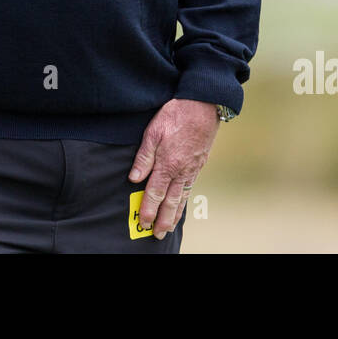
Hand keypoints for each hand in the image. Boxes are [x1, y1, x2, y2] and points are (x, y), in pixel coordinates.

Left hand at [128, 98, 218, 238]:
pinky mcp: (199, 163)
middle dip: (163, 219)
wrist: (203, 104)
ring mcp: (192, 168)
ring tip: (169, 226)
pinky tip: (182, 204)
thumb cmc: (176, 114)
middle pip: (170, 201)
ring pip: (182, 197)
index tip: (143, 222)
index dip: (148, 209)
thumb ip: (143, 157)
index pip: (155, 193)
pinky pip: (190, 186)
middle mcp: (181, 170)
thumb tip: (134, 179)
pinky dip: (185, 199)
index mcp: (168, 163)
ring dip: (175, 214)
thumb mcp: (153, 131)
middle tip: (157, 234)